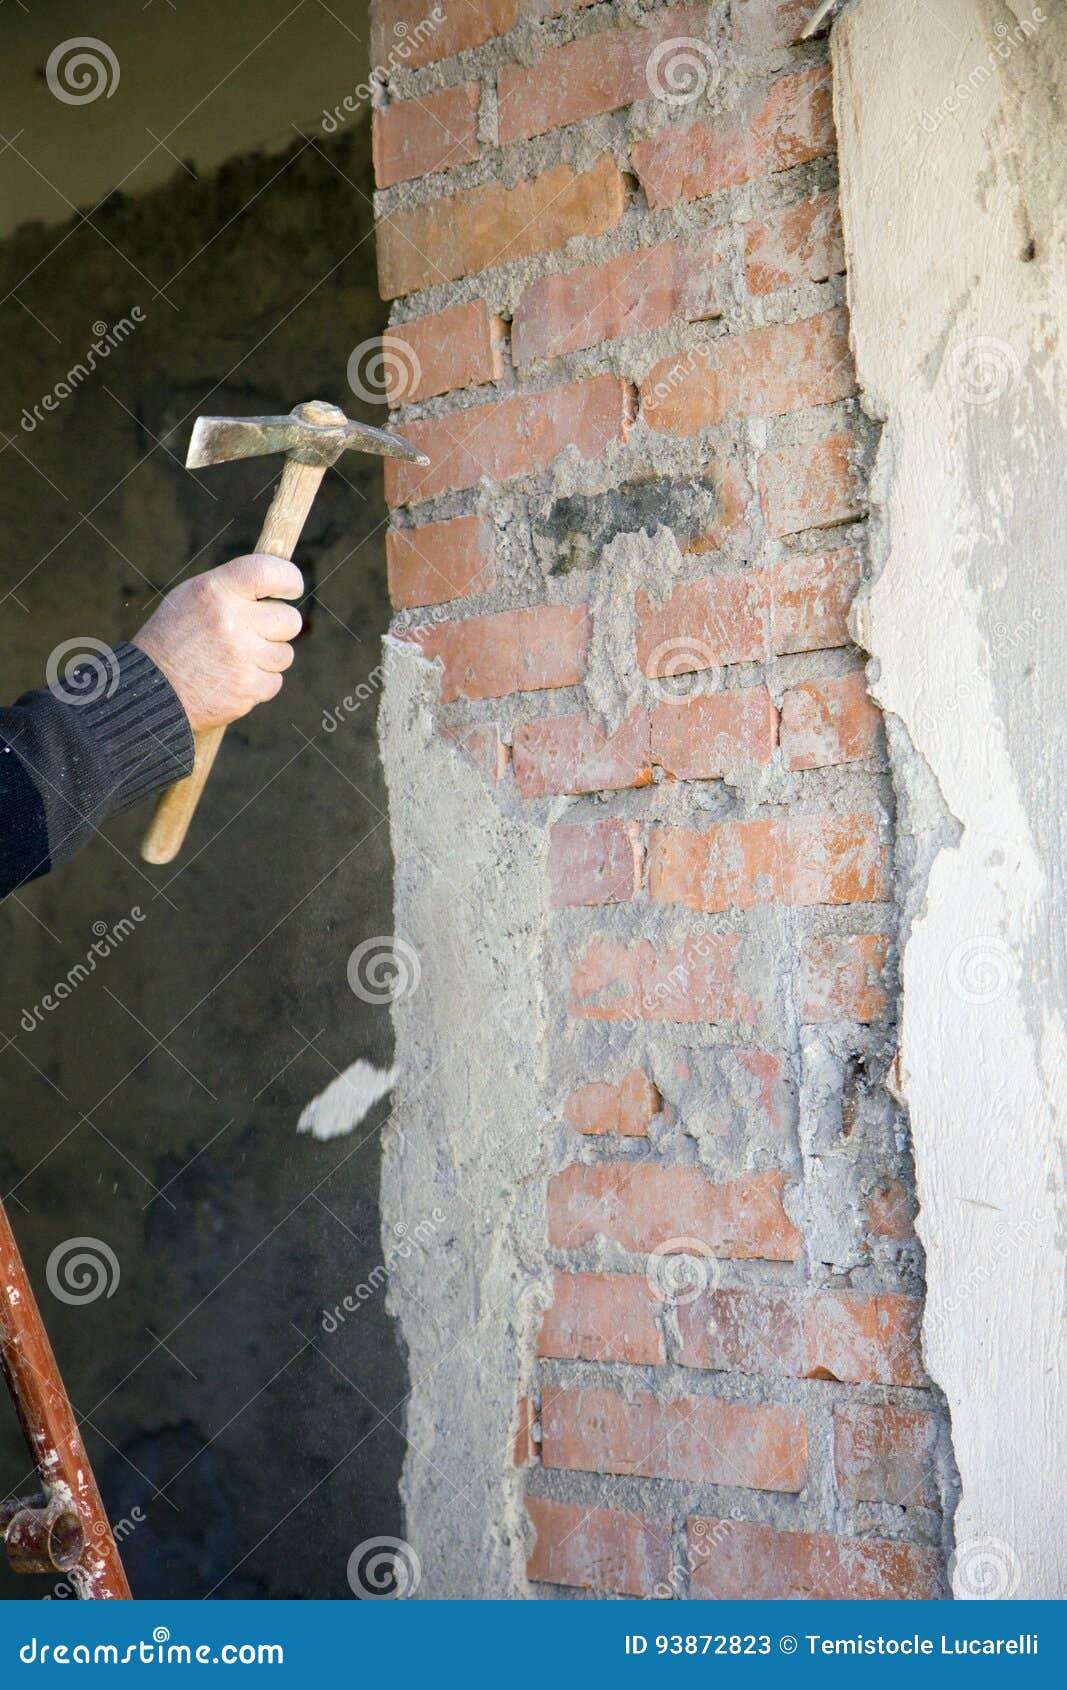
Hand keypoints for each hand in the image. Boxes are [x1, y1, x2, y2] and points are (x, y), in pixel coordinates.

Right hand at [133, 554, 303, 733]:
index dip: (289, 579)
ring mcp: (241, 656)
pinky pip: (274, 681)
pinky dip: (258, 684)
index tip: (292, 589)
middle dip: (278, 628)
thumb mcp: (192, 599)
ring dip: (266, 658)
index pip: (269, 572)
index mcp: (215, 590)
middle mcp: (230, 620)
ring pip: (285, 654)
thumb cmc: (173, 640)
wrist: (147, 691)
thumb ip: (232, 588)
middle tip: (254, 634)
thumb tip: (277, 582)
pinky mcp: (247, 688)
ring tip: (234, 660)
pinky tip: (231, 681)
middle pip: (290, 619)